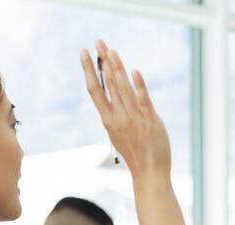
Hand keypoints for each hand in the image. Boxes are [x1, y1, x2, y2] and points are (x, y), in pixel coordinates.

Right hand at [80, 40, 170, 177]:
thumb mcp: (118, 132)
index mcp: (108, 119)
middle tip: (98, 41)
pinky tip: (134, 71)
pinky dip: (139, 85)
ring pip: (123, 88)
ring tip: (112, 51)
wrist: (149, 172)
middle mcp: (118, 116)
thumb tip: (113, 91)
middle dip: (102, 61)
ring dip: (117, 68)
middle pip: (108, 84)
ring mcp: (134, 118)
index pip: (95, 89)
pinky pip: (143, 100)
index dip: (88, 69)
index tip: (84, 53)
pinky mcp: (150, 120)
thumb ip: (116, 112)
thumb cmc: (135, 151)